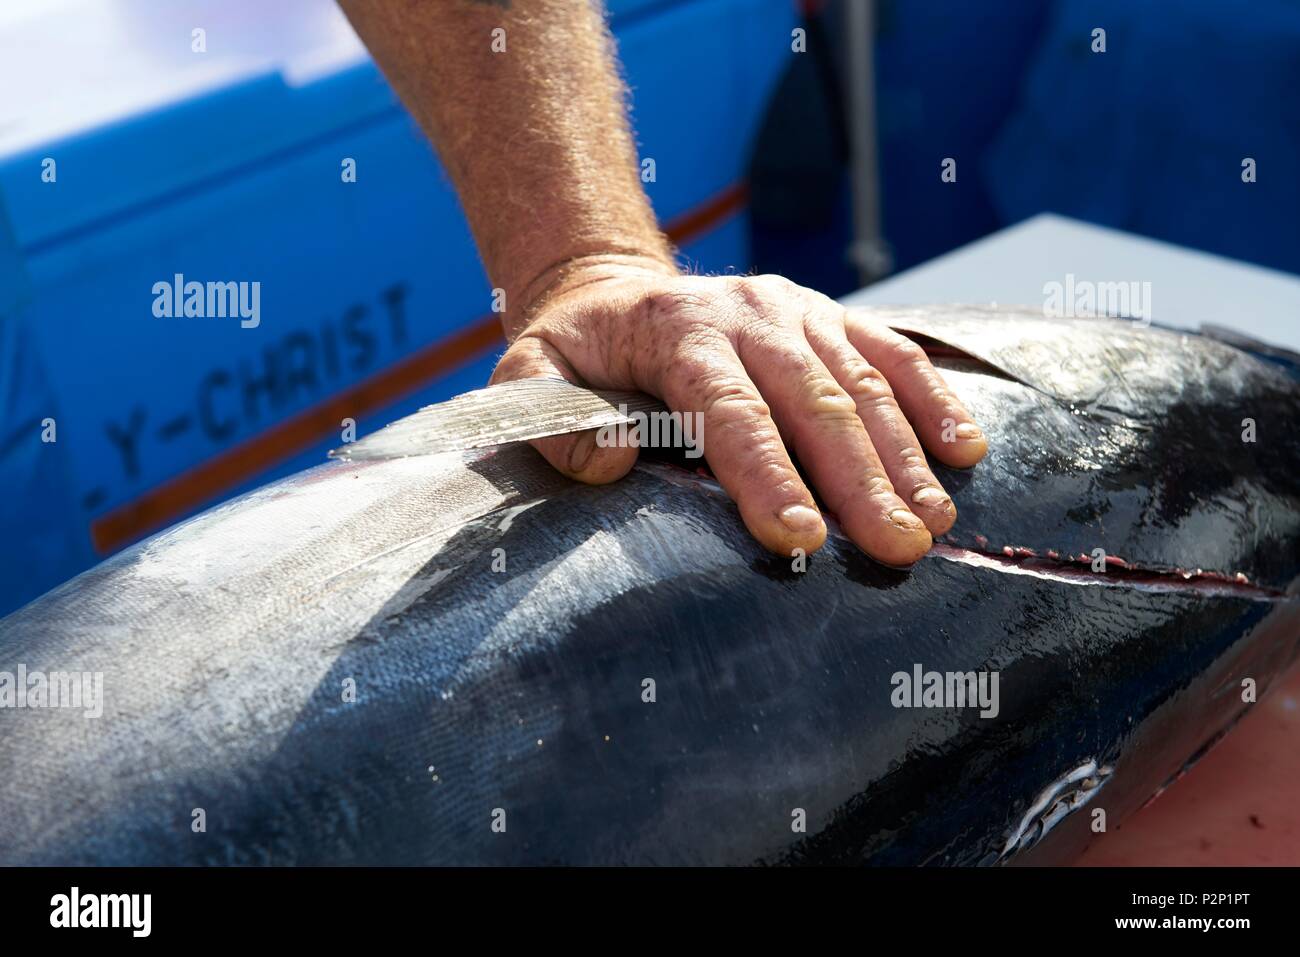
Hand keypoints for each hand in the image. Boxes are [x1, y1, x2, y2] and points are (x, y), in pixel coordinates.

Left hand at [491, 256, 987, 564]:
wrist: (616, 291)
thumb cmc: (578, 352)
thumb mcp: (531, 374)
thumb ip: (549, 417)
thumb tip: (611, 460)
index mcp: (680, 333)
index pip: (730, 412)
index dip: (768, 477)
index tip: (802, 540)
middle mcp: (751, 314)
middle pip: (814, 402)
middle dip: (859, 481)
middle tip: (897, 550)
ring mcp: (799, 310)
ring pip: (863, 382)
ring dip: (904, 455)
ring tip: (932, 522)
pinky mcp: (830, 317)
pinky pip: (893, 351)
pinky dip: (932, 398)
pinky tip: (965, 450)